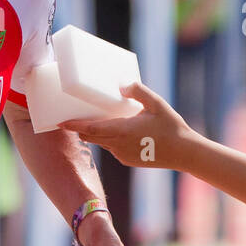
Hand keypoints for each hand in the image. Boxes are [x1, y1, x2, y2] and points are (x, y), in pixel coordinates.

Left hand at [61, 83, 199, 170]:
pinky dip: (109, 139)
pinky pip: (112, 148)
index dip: (74, 126)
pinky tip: (117, 131)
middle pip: (91, 137)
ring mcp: (122, 154)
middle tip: (73, 118)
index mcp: (122, 131)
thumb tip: (122, 85)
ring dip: (96, 133)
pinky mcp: (127, 160)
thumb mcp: (157, 104)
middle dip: (80, 129)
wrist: (185, 153)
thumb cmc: (171, 127)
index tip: (61, 122)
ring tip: (96, 120)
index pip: (90, 129)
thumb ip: (139, 92)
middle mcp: (118, 145)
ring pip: (101, 142)